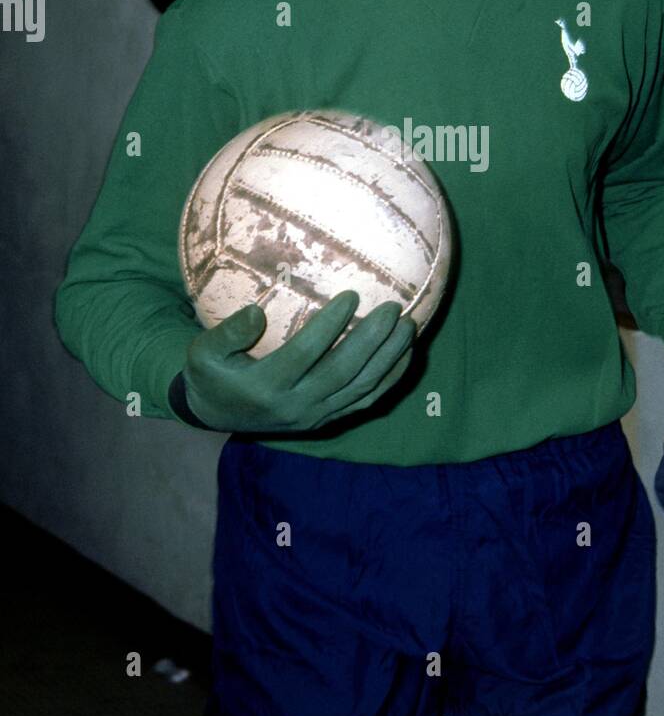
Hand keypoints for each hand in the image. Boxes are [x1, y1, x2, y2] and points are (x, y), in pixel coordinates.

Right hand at [179, 290, 415, 434]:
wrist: (216, 413)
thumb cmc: (211, 373)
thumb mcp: (202, 353)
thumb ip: (227, 334)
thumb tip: (256, 314)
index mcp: (265, 387)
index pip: (303, 355)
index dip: (329, 327)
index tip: (351, 295)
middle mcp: (295, 406)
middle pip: (342, 373)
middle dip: (372, 340)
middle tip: (393, 308)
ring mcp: (315, 416)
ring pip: (360, 389)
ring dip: (388, 358)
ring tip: (408, 325)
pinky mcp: (328, 419)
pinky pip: (366, 401)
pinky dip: (390, 378)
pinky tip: (407, 353)